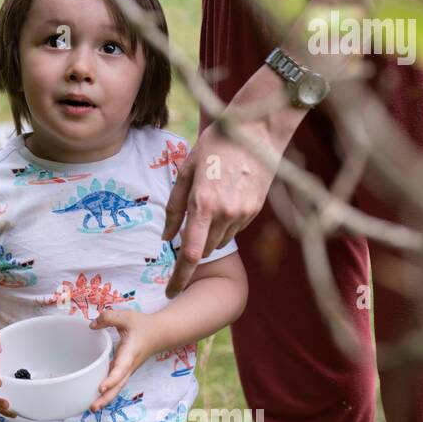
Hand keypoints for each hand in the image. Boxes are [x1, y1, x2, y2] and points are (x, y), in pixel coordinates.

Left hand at [87, 309, 156, 410]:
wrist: (161, 333)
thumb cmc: (144, 325)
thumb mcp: (126, 317)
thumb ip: (108, 318)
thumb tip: (92, 326)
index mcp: (130, 353)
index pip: (121, 369)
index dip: (111, 379)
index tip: (100, 387)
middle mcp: (129, 365)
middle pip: (118, 386)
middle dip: (106, 398)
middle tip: (92, 408)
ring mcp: (128, 369)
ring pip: (118, 387)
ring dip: (106, 398)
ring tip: (92, 408)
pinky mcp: (126, 370)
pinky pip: (117, 383)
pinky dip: (108, 391)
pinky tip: (95, 396)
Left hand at [162, 114, 280, 298]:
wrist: (257, 130)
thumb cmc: (216, 144)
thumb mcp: (186, 170)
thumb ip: (174, 206)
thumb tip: (165, 237)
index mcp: (202, 204)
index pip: (189, 253)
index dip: (179, 276)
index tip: (171, 291)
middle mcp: (225, 214)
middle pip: (204, 250)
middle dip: (191, 248)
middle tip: (185, 230)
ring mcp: (244, 213)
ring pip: (220, 241)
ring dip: (208, 236)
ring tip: (207, 206)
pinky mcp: (256, 210)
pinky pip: (234, 229)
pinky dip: (224, 224)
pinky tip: (224, 199)